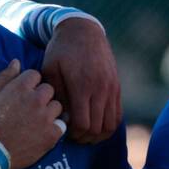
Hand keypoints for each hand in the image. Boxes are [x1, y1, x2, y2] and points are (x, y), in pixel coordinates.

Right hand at [0, 59, 63, 168]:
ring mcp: (46, 116)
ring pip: (57, 106)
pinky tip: (44, 132)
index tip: (24, 94)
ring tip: (38, 121)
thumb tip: (16, 61)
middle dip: (42, 97)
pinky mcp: (52, 134)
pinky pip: (61, 125)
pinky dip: (55, 128)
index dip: (30, 85)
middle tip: (32, 108)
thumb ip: (5, 76)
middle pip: (49, 89)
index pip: (36, 75)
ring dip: (50, 111)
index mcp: (21, 87)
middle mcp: (36, 99)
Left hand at [40, 18, 121, 143]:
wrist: (83, 30)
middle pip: (97, 128)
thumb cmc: (61, 50)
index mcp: (82, 85)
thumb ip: (54, 94)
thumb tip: (60, 117)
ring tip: (85, 134)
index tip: (65, 132)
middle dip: (85, 137)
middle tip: (74, 137)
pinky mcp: (117, 87)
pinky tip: (96, 126)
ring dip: (98, 135)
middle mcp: (101, 89)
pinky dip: (108, 125)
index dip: (74, 134)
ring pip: (111, 124)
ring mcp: (112, 88)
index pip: (83, 123)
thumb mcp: (50, 68)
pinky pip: (118, 114)